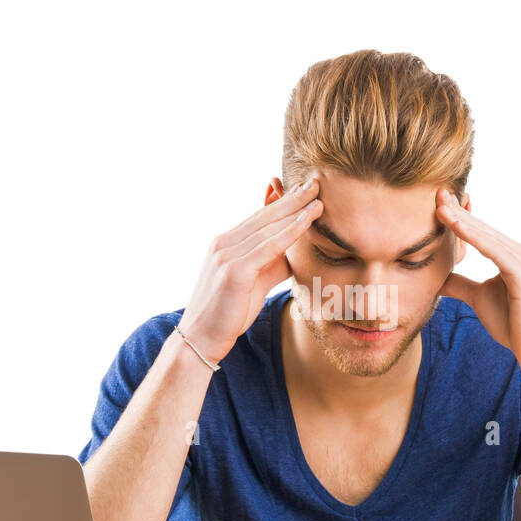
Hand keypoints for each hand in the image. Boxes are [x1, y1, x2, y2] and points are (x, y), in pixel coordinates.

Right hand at [177, 178, 322, 362]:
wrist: (202, 337)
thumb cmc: (229, 312)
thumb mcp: (255, 281)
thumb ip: (272, 263)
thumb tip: (295, 250)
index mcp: (226, 242)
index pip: (259, 217)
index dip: (283, 202)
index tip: (305, 189)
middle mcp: (224, 243)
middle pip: (264, 216)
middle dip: (292, 198)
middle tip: (316, 182)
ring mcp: (226, 254)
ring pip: (268, 228)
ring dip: (295, 211)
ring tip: (318, 198)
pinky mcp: (234, 270)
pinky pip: (268, 247)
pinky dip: (290, 231)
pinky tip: (307, 221)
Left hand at [434, 187, 520, 371]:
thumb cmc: (514, 326)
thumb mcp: (478, 298)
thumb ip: (460, 285)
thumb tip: (437, 278)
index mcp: (512, 256)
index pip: (480, 232)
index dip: (458, 217)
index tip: (436, 202)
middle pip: (483, 228)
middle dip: (458, 210)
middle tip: (435, 192)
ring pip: (486, 236)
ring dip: (462, 220)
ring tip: (440, 205)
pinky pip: (494, 250)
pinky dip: (474, 237)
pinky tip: (455, 225)